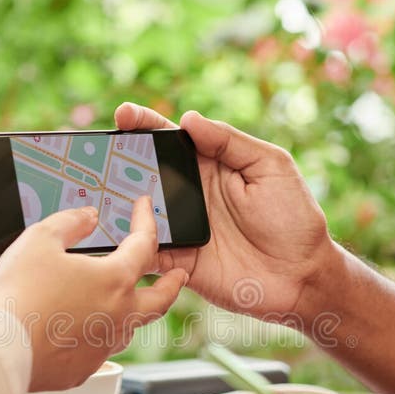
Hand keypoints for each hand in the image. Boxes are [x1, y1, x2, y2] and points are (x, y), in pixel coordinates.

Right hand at [0, 197, 187, 391]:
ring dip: (135, 311)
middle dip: (174, 283)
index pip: (143, 245)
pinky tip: (84, 330)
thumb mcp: (41, 239)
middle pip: (161, 299)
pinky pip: (101, 349)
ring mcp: (105, 346)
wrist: (1, 349)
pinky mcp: (85, 368)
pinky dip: (99, 335)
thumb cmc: (19, 294)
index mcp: (115, 280)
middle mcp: (119, 315)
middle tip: (180, 275)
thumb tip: (88, 217)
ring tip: (128, 302)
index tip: (144, 208)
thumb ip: (71, 222)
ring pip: (131, 326)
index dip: (145, 221)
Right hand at [114, 103, 332, 321]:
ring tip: (92, 195)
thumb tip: (190, 117)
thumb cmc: (294, 218)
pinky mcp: (178, 263)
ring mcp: (180, 228)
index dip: (143, 124)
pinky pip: (146, 252)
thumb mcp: (271, 167)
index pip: (168, 138)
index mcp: (209, 165)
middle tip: (93, 158)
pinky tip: (111, 238)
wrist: (302, 277)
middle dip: (115, 163)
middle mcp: (188, 194)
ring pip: (137, 213)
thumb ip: (230, 142)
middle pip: (142, 173)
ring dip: (115, 204)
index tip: (122, 116)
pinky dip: (128, 247)